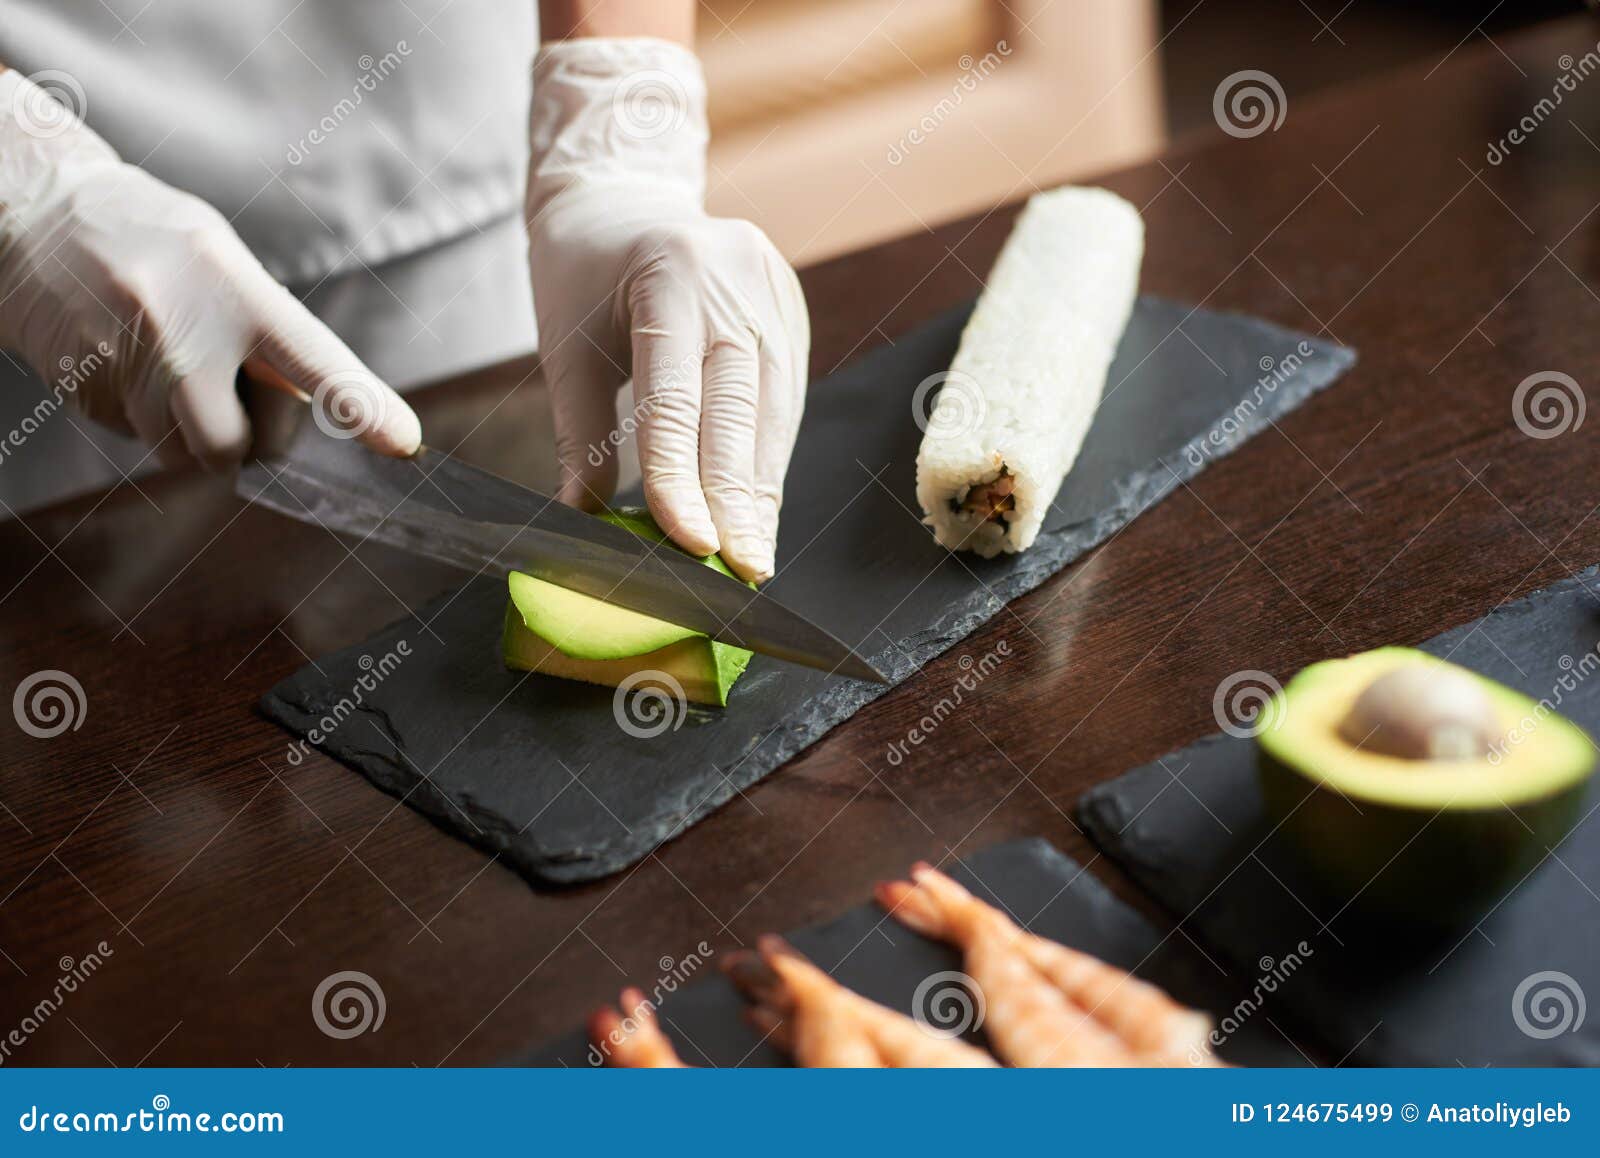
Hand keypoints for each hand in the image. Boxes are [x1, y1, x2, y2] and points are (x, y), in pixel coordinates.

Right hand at [0, 70, 419, 470]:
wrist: (31, 216)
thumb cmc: (151, 240)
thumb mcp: (222, 258)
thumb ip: (270, 327)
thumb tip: (316, 403)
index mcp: (233, 288)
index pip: (312, 359)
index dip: (359, 405)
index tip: (403, 442)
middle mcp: (180, 329)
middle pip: (230, 448)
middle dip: (243, 443)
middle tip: (236, 398)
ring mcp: (125, 364)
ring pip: (180, 453)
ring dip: (189, 429)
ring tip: (170, 362)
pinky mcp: (84, 390)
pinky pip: (136, 436)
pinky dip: (146, 413)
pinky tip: (129, 359)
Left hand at [525, 38, 807, 582]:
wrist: (623, 196)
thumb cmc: (583, 274)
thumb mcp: (568, 346)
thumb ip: (581, 433)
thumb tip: (581, 517)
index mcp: (670, 277)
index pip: (678, 398)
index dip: (683, 477)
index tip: (690, 545)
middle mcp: (736, 281)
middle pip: (740, 409)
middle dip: (740, 498)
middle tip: (741, 570)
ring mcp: (774, 293)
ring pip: (773, 410)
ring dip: (763, 489)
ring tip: (754, 555)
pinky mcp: (791, 310)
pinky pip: (783, 398)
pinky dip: (767, 456)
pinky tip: (759, 506)